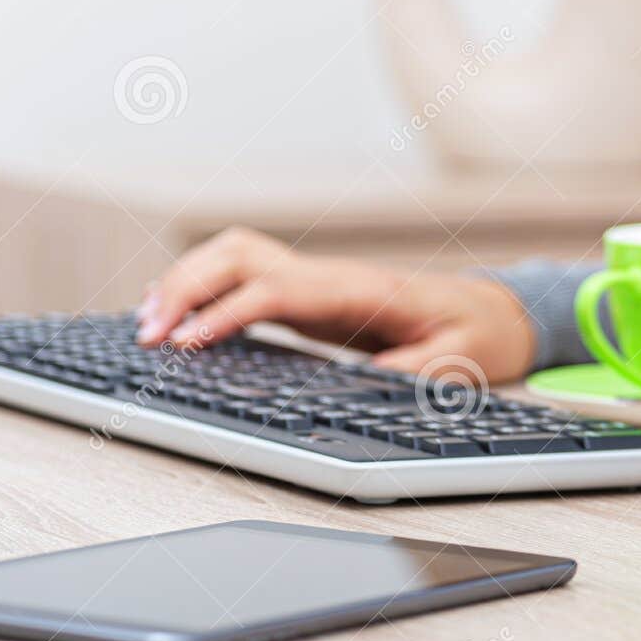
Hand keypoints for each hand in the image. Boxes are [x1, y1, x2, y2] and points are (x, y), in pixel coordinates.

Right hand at [135, 227, 536, 382]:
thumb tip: (362, 386)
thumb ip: (412, 374)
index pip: (276, 290)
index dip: (226, 313)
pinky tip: (173, 316)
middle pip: (240, 256)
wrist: (495, 312)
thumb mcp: (458, 361)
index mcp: (361, 290)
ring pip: (234, 254)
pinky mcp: (308, 294)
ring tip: (145, 324)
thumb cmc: (476, 334)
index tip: (187, 342)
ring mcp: (317, 279)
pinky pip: (243, 276)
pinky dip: (200, 287)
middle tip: (146, 334)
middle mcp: (330, 276)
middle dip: (185, 288)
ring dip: (184, 281)